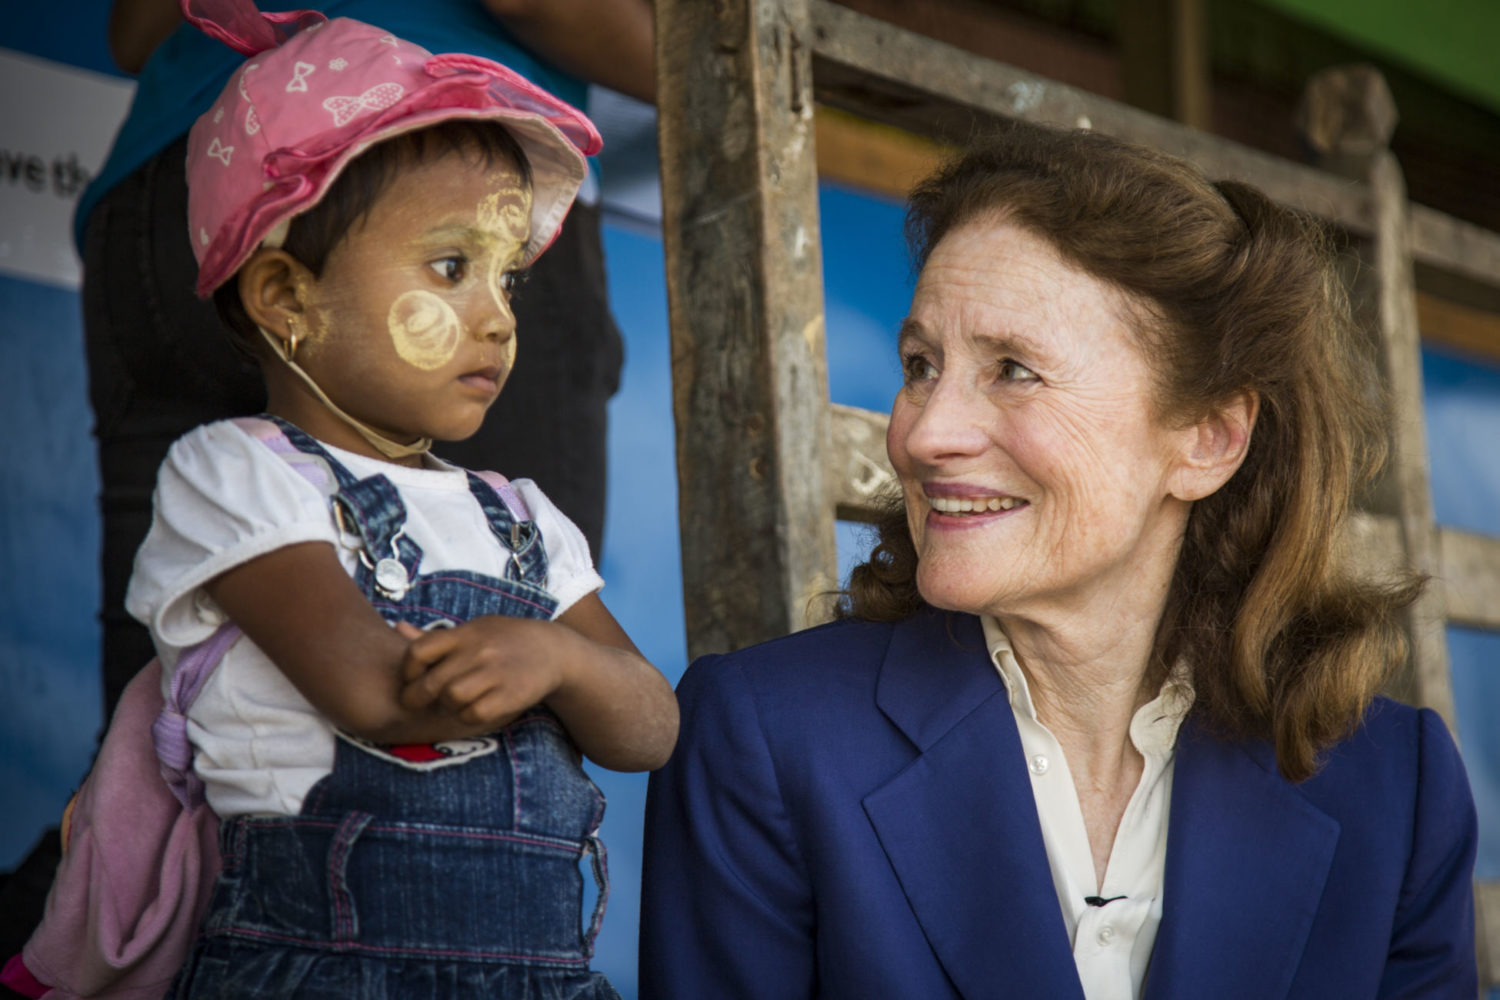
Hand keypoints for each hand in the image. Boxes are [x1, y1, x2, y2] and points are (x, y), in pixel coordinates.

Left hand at [395, 617, 576, 732]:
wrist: (553, 650)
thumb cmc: (506, 640)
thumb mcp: (474, 630)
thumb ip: (436, 637)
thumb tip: (398, 628)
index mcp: (465, 633)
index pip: (419, 650)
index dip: (407, 669)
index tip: (411, 678)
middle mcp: (478, 651)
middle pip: (431, 681)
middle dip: (417, 697)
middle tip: (417, 702)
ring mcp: (495, 673)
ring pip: (451, 698)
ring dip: (445, 706)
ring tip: (451, 704)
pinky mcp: (510, 694)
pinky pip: (474, 713)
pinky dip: (468, 716)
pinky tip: (473, 710)